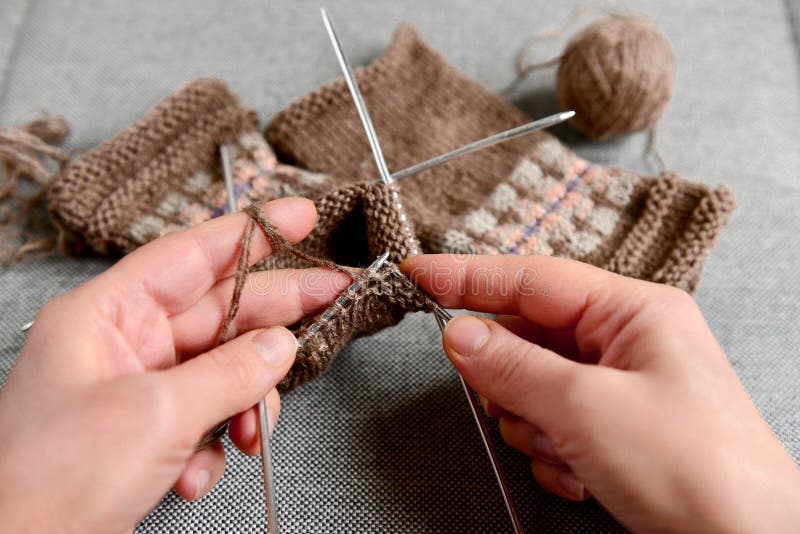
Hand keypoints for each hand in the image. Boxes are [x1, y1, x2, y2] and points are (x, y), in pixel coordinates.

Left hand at [0, 198, 350, 531]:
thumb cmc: (53, 480)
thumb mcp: (156, 415)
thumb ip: (230, 373)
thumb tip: (282, 345)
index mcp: (106, 316)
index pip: (190, 255)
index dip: (251, 233)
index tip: (301, 217)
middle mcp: (125, 344)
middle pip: (219, 311)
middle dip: (276, 311)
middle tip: (335, 291)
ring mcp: (139, 389)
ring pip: (222, 372)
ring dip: (246, 404)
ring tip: (251, 434)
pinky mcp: (149, 432)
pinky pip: (207, 418)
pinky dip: (215, 446)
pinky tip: (195, 474)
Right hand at [402, 254, 799, 532]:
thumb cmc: (693, 466)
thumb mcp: (586, 408)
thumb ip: (512, 366)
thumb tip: (458, 334)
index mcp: (632, 311)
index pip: (532, 278)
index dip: (469, 275)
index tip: (419, 274)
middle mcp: (625, 341)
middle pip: (527, 336)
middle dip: (510, 378)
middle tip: (510, 403)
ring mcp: (618, 387)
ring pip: (532, 386)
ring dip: (534, 424)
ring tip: (568, 451)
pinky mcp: (612, 429)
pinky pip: (550, 424)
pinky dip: (552, 451)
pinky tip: (583, 475)